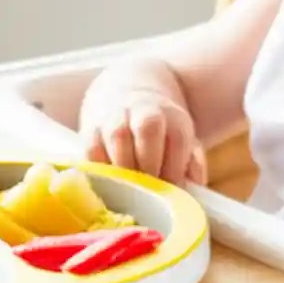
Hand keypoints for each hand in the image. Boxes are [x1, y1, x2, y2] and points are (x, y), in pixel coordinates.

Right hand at [81, 90, 207, 185]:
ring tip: (128, 189)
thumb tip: (193, 187)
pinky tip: (109, 183)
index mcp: (173, 117)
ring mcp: (115, 117)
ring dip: (124, 168)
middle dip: (149, 164)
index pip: (177, 138)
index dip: (175, 168)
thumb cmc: (160, 131)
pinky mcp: (90, 129)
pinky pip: (92, 150)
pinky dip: (100, 170)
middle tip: (149, 190)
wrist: (127, 92)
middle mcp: (144, 110)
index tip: (171, 190)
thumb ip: (193, 165)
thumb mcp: (184, 141)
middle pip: (148, 128)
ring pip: (118, 136)